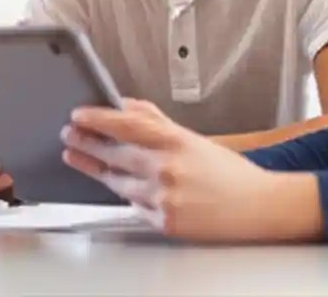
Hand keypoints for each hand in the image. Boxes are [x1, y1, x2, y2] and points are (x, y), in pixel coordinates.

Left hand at [61, 99, 322, 242]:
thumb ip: (156, 122)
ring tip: (78, 157)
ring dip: (96, 169)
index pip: (125, 125)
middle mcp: (166, 169)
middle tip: (68, 135)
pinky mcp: (164, 222)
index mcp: (175, 142)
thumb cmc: (229, 172)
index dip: (97, 119)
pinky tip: (116, 184)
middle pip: (113, 154)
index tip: (78, 115)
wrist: (258, 208)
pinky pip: (134, 206)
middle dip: (86, 143)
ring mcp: (164, 198)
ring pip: (117, 182)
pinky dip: (127, 194)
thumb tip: (126, 106)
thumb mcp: (193, 139)